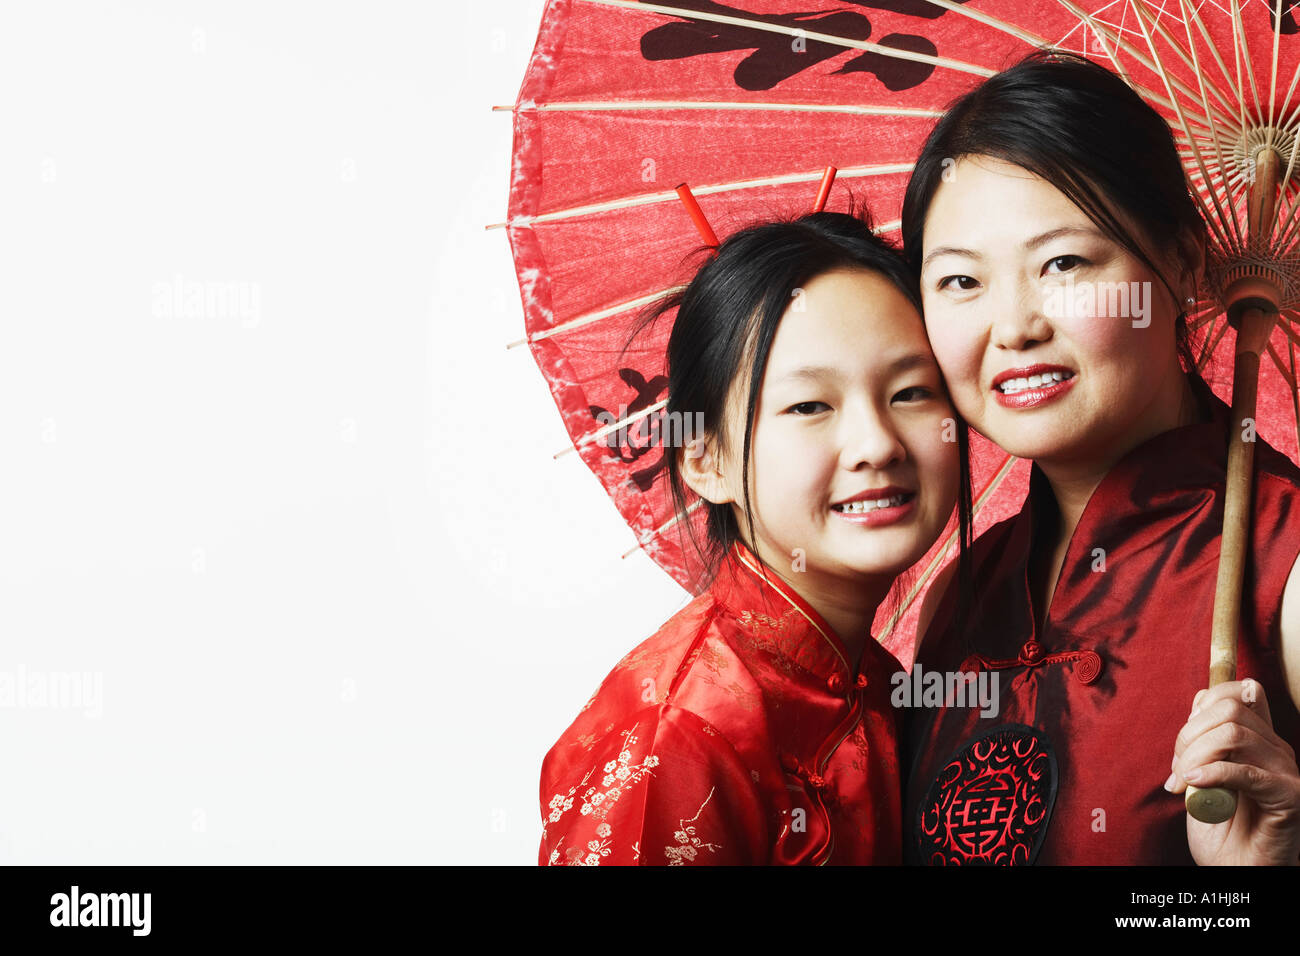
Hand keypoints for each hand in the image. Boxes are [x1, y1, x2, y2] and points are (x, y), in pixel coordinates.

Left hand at [1166, 679, 1299, 864]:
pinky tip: (1193, 784)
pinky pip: (1245, 772)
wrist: (1236, 867)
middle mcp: (1277, 748)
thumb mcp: (1204, 770)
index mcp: (1260, 738)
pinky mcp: (1288, 796)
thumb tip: (1197, 707)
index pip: (1239, 691)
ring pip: (1232, 735)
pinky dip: (1212, 773)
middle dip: (1189, 735)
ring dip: (1195, 756)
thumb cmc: (1219, 823)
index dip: (1203, 704)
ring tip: (1182, 784)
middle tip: (1177, 770)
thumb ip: (1205, 739)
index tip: (1184, 739)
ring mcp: (1286, 771)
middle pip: (1228, 709)